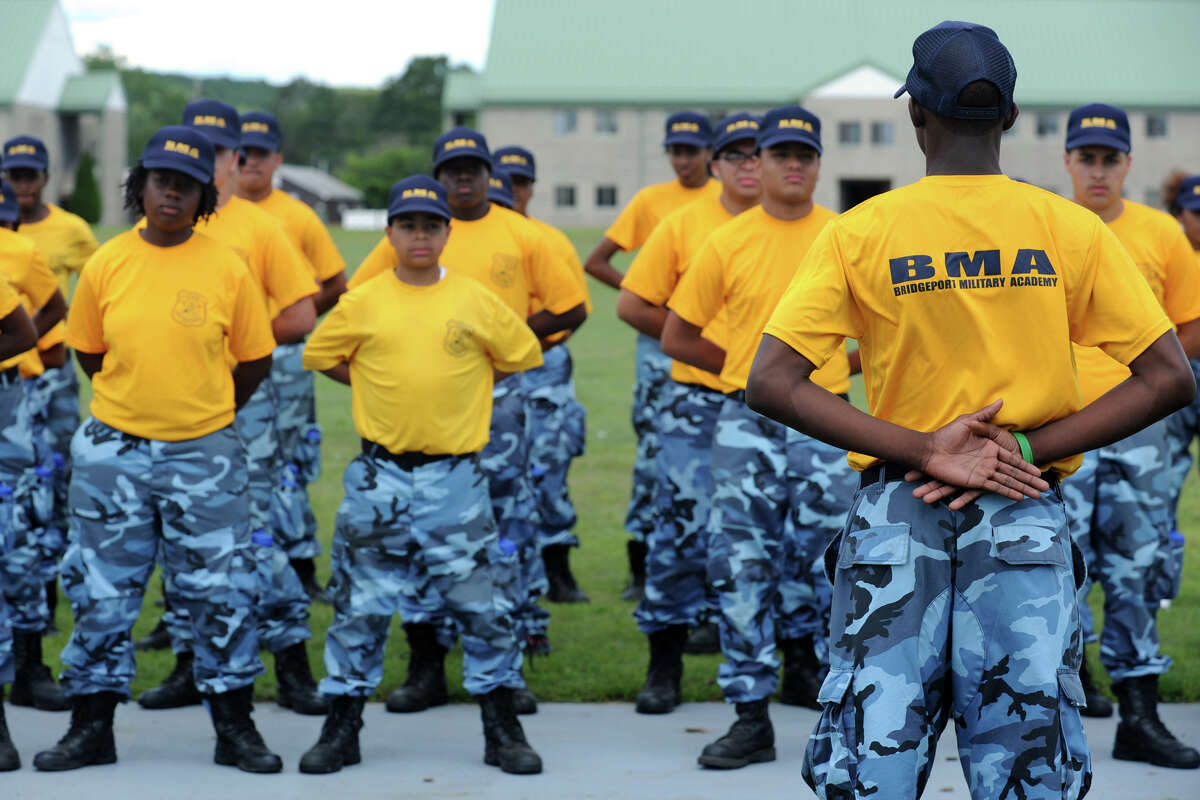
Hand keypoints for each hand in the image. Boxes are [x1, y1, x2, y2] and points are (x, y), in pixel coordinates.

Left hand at [912, 399, 1047, 509]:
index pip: (1013, 459)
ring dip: (1023, 488)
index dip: (1026, 466)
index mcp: (990, 449)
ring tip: (1038, 496)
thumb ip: (985, 414)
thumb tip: (1001, 400)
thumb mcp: (967, 422)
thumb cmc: (946, 435)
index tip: (1039, 472)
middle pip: (1014, 473)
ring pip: (1008, 482)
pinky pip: (993, 487)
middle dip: (1030, 481)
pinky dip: (1006, 492)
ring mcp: (983, 472)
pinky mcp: (975, 481)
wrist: (929, 450)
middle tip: (1046, 489)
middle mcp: (989, 462)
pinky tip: (1019, 497)